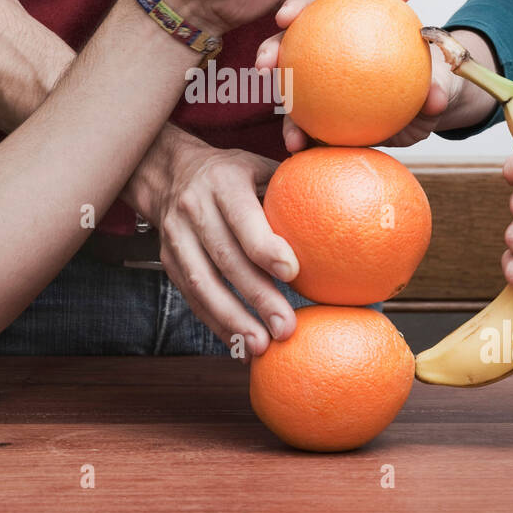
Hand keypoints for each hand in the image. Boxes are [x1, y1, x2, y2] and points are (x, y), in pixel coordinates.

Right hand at [127, 125, 300, 355]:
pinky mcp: (168, 260)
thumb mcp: (259, 166)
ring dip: (232, 320)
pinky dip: (216, 324)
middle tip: (285, 327)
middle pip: (226, 257)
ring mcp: (176, 236)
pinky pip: (192, 297)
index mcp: (223, 181)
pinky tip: (239, 346)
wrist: (170, 173)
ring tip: (262, 346)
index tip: (293, 273)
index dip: (265, 246)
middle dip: (256, 296)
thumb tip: (344, 208)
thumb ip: (292, 186)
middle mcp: (194, 207)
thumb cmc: (231, 174)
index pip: (243, 217)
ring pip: (202, 284)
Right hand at [256, 0, 492, 150]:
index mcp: (352, 24)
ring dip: (283, 107)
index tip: (285, 15)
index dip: (300, 6)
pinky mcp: (325, 115)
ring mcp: (323, 84)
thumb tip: (436, 97)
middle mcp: (330, 51)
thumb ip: (439, 85)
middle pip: (292, 43)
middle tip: (266, 62)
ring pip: (293, 89)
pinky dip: (303, 136)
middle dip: (271, 49)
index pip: (321, 6)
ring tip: (286, 126)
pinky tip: (299, 149)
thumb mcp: (443, 78)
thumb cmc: (435, 78)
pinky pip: (310, 125)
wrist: (429, 106)